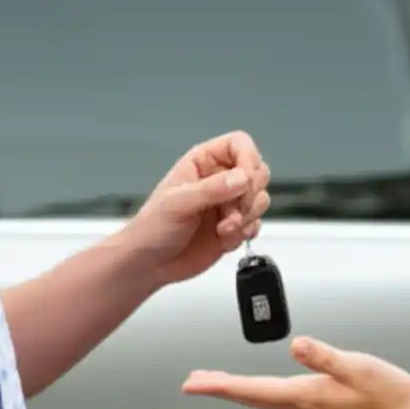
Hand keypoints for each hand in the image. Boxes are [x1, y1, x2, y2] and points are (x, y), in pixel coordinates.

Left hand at [117, 130, 270, 287]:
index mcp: (203, 162)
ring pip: (260, 199)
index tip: (245, 180)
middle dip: (250, 194)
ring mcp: (228, 204)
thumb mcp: (178, 203)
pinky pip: (256, 223)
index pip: (239, 144)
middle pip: (257, 171)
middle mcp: (220, 179)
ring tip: (223, 229)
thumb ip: (212, 189)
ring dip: (246, 216)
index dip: (248, 158)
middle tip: (232, 210)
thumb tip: (242, 178)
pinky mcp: (235, 226)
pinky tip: (226, 239)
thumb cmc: (152, 228)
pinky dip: (246, 232)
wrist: (149, 264)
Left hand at [182, 336, 409, 408]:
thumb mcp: (357, 367)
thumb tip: (296, 345)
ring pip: (264, 400)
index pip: (253, 389)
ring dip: (239, 391)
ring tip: (220, 383)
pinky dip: (261, 394)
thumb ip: (325, 356)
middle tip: (194, 383)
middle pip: (252, 397)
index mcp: (307, 395)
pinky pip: (280, 402)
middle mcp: (304, 407)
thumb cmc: (388, 398)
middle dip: (221, 389)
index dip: (220, 386)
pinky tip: (263, 390)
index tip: (194, 383)